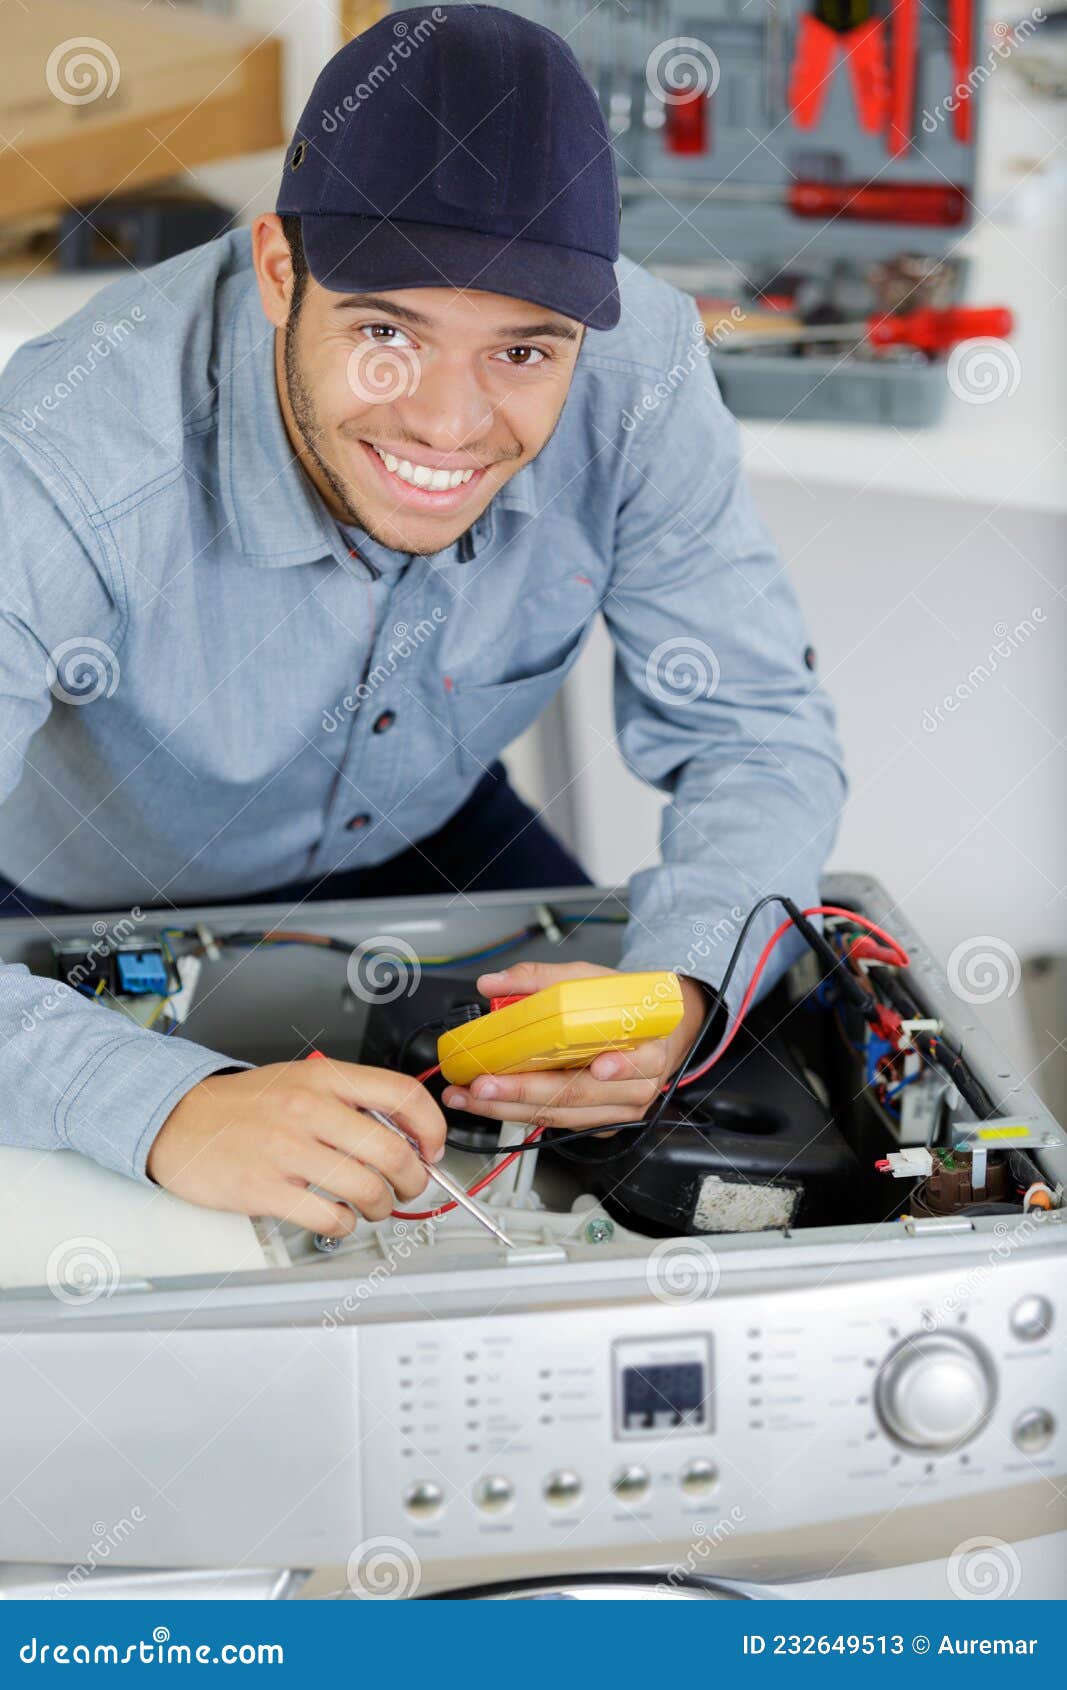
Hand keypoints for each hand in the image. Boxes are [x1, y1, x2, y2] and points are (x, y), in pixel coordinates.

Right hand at [148, 1059, 445, 1238]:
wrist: (179, 1120)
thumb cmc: (244, 1105)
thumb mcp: (302, 1080)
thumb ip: (351, 1100)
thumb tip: (407, 1133)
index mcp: (324, 1077)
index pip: (403, 1096)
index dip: (432, 1128)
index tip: (433, 1149)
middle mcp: (309, 1109)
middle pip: (393, 1151)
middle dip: (414, 1180)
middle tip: (410, 1188)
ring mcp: (286, 1150)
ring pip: (366, 1188)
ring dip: (381, 1207)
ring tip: (374, 1206)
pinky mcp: (264, 1189)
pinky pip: (328, 1216)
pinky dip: (345, 1223)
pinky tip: (338, 1216)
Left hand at [440, 961, 707, 1134]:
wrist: (657, 1035)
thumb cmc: (627, 1008)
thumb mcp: (592, 982)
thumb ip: (542, 979)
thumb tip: (493, 982)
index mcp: (649, 1047)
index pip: (638, 1061)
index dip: (618, 1066)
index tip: (597, 1068)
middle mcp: (636, 1087)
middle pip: (579, 1095)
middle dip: (524, 1092)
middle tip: (483, 1086)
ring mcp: (616, 1111)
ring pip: (561, 1116)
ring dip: (509, 1109)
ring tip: (469, 1097)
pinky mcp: (599, 1123)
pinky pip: (557, 1122)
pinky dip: (520, 1113)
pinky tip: (488, 1105)